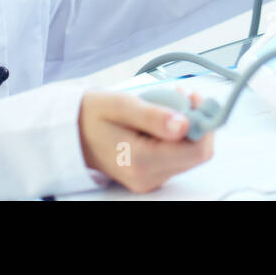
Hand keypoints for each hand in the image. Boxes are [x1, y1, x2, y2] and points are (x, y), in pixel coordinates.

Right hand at [78, 89, 213, 193]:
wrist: (70, 132)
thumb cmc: (93, 115)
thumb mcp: (121, 105)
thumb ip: (154, 117)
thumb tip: (185, 124)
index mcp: (142, 161)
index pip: (198, 150)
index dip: (204, 121)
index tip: (193, 97)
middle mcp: (149, 177)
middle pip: (198, 152)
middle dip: (196, 121)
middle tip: (181, 95)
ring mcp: (150, 179)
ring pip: (190, 153)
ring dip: (187, 126)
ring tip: (165, 104)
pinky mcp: (152, 175)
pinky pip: (177, 155)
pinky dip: (176, 134)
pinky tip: (161, 118)